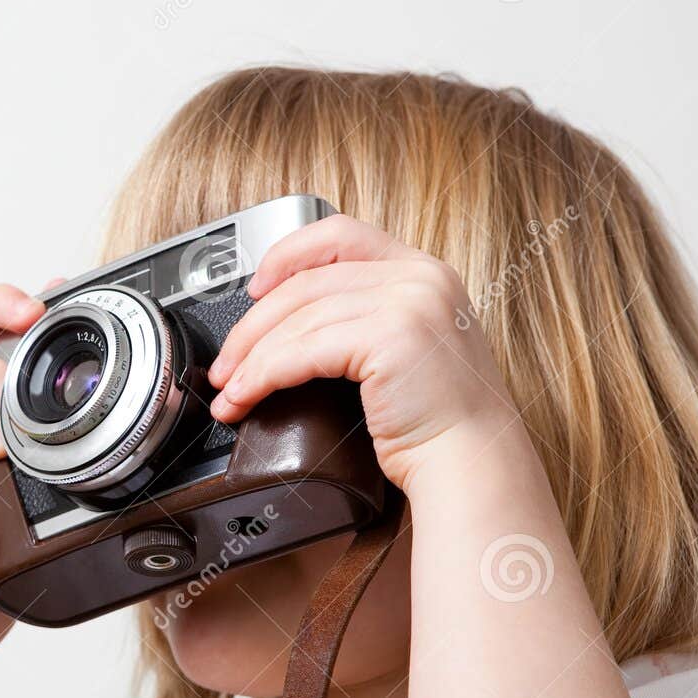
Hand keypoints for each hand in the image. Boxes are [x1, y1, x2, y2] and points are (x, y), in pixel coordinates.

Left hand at [207, 215, 518, 493]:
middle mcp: (419, 277)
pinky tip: (248, 396)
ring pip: (299, 318)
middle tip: (225, 364)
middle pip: (307, 282)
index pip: (339, 235)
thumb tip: (288, 324)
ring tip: (229, 391)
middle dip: (252, 326)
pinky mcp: (391, 336)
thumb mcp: (405, 348)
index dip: (287, 255)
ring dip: (250, 358)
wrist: (471, 462)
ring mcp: (409, 302)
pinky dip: (265, 375)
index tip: (255, 288)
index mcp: (424, 271)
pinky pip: (305, 350)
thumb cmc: (438, 423)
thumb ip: (365, 318)